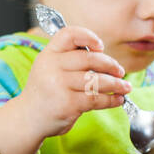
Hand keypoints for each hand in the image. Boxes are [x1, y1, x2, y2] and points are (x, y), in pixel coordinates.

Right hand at [0, 26, 130, 153]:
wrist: (29, 118)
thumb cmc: (45, 93)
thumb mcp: (49, 69)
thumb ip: (69, 59)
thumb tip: (105, 59)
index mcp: (48, 54)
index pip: (69, 34)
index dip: (88, 37)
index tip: (100, 46)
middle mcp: (51, 67)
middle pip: (89, 58)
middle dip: (111, 65)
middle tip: (120, 71)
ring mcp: (59, 85)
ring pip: (96, 80)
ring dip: (116, 84)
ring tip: (124, 87)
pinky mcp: (68, 104)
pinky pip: (96, 98)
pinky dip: (111, 99)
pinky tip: (117, 99)